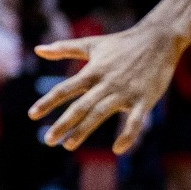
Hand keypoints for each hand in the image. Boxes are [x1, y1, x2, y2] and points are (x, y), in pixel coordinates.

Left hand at [29, 23, 181, 152]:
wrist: (158, 40)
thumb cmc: (121, 43)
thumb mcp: (91, 44)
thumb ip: (64, 48)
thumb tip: (37, 49)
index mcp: (92, 71)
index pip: (65, 89)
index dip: (48, 102)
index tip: (32, 115)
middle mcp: (106, 83)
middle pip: (80, 106)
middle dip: (63, 124)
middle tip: (48, 140)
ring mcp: (125, 92)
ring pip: (101, 114)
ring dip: (84, 130)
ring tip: (68, 145)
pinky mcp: (144, 100)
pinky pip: (135, 121)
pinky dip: (128, 135)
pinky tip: (117, 149)